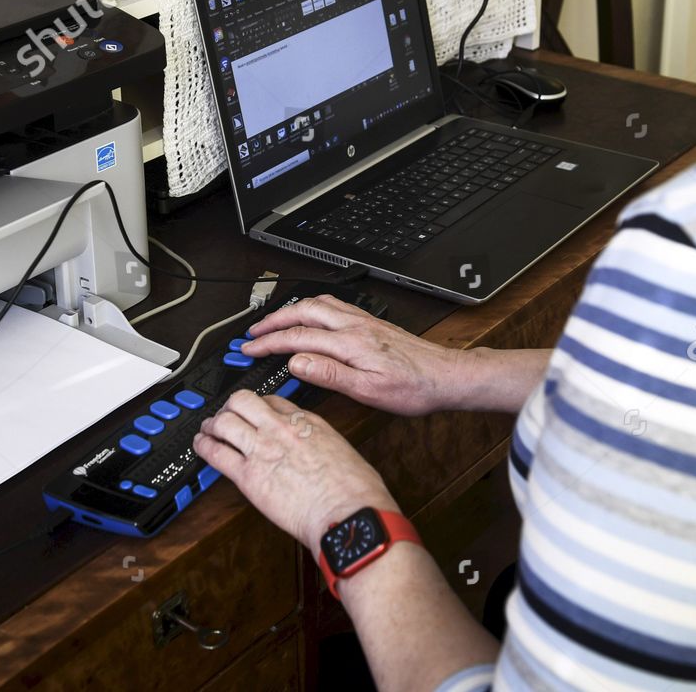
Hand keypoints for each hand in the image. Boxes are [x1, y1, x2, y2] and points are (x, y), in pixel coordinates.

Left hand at [193, 390, 395, 549]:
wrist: (348, 516)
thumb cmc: (356, 493)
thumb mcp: (344, 452)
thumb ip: (323, 446)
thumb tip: (319, 454)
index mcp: (307, 422)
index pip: (273, 400)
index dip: (259, 405)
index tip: (255, 414)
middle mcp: (281, 429)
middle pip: (243, 401)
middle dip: (231, 406)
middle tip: (226, 415)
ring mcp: (262, 450)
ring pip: (224, 422)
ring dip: (212, 424)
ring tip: (207, 429)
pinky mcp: (249, 477)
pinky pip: (215, 453)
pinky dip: (203, 446)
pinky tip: (200, 446)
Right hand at [241, 295, 457, 415]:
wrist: (446, 376)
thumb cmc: (414, 388)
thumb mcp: (369, 391)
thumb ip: (330, 375)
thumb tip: (297, 363)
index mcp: (350, 344)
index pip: (297, 337)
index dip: (268, 343)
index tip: (249, 350)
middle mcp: (355, 326)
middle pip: (303, 312)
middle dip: (272, 320)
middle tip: (252, 333)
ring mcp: (363, 321)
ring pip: (318, 304)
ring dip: (290, 310)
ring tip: (273, 321)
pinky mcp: (372, 322)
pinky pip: (333, 305)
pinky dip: (311, 307)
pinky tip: (310, 315)